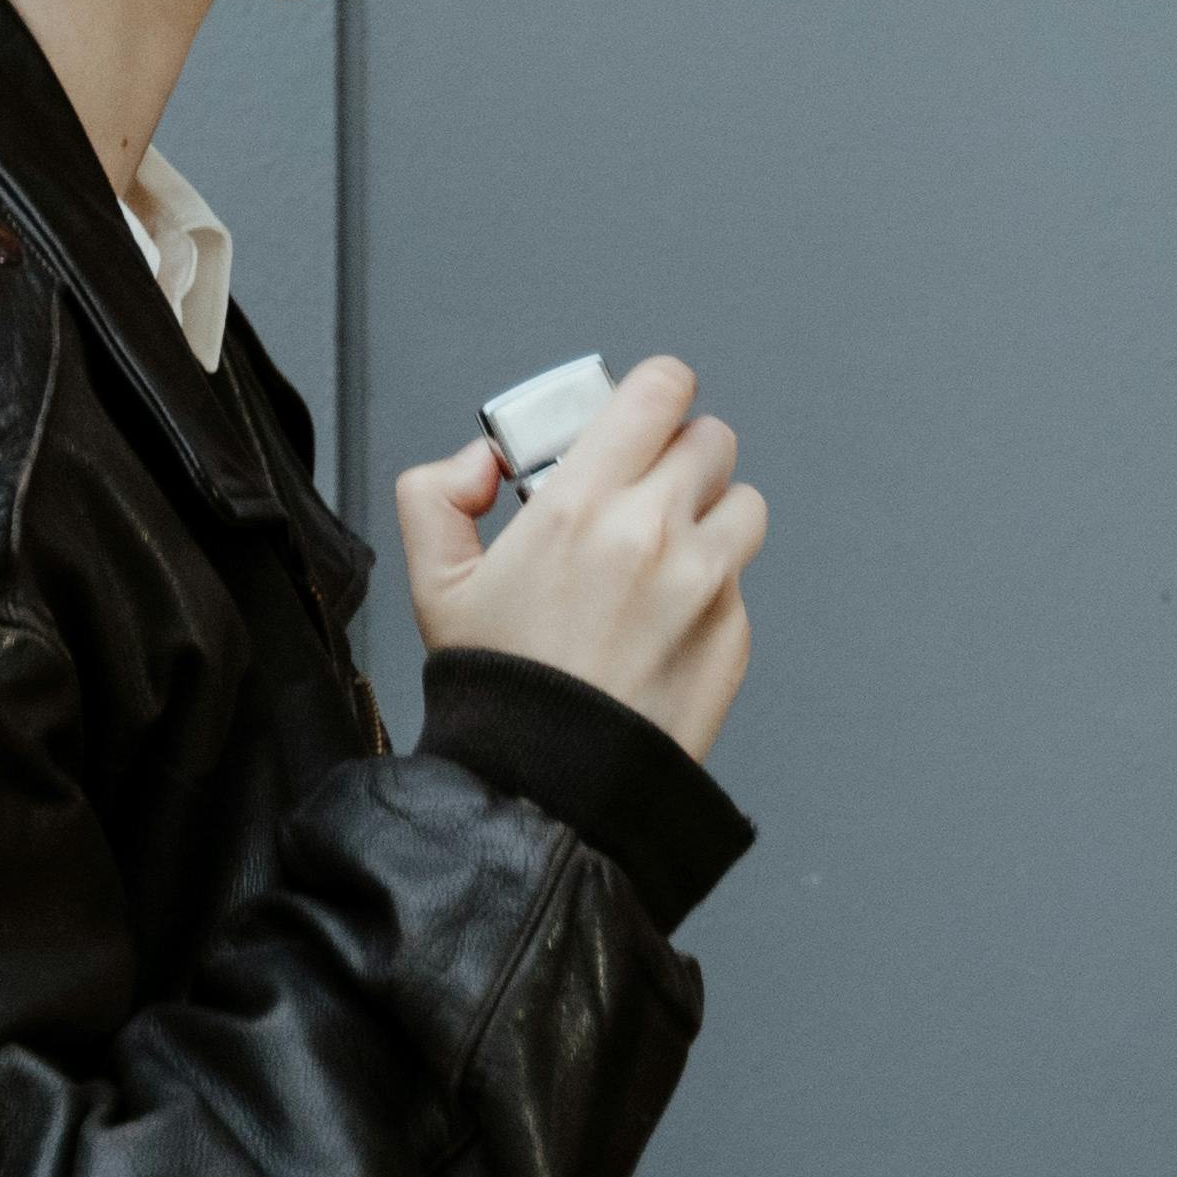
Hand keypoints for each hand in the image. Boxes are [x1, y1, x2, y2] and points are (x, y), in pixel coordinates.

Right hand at [394, 359, 760, 755]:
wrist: (547, 785)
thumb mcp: (433, 582)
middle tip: (642, 492)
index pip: (661, 390)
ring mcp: (705, 582)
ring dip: (710, 515)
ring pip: (742, 503)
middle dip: (676, 457)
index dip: (655, 392)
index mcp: (581, 505)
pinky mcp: (735, 630)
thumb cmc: (500, 689)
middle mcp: (653, 532)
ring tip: (662, 553)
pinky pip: (740, 579)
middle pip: (710, 440)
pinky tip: (663, 619)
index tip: (644, 408)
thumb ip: (439, 495)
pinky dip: (712, 586)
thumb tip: (482, 464)